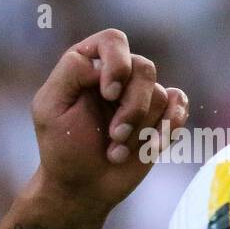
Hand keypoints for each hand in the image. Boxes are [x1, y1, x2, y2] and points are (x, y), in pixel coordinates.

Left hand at [30, 28, 188, 220]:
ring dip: (141, 129)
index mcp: (87, 65)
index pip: (113, 41)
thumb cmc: (63, 149)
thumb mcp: (50, 108)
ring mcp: (140, 95)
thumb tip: (103, 63)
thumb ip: (71, 73)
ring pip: (161, 94)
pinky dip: (169, 127)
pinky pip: (179, 105)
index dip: (117, 64)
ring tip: (117, 150)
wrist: (83, 188)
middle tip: (113, 136)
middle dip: (131, 108)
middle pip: (144, 68)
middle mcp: (117, 75)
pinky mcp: (160, 116)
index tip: (107, 94)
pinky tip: (152, 147)